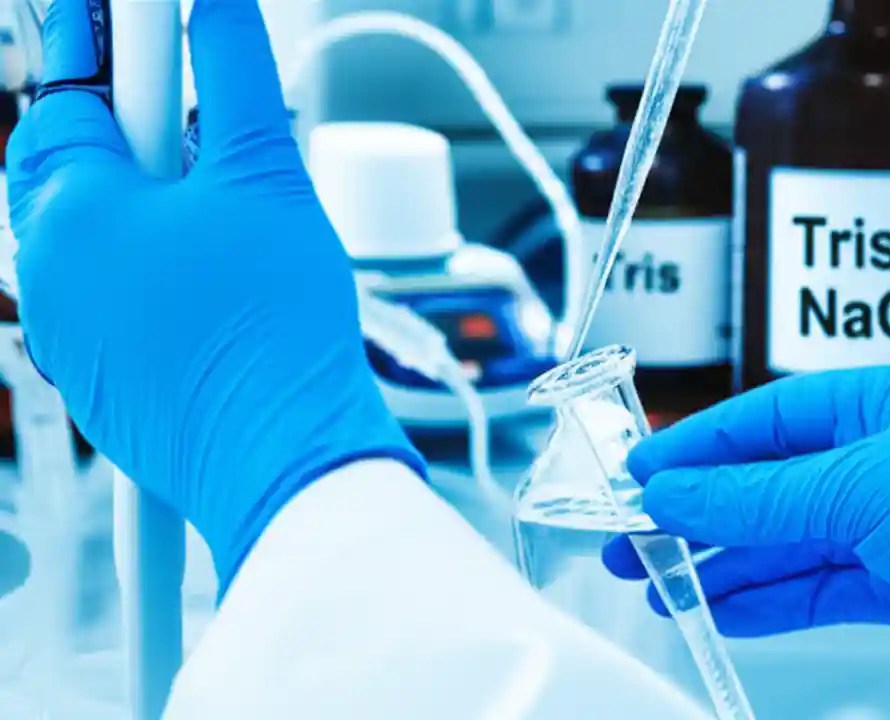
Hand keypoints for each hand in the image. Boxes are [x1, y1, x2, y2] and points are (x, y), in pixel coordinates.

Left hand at [8, 0, 423, 588]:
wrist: (284, 449)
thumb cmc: (272, 326)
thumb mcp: (266, 175)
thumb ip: (233, 73)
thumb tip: (216, 9)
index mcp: (70, 205)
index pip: (67, 90)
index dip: (96, 41)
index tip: (117, 14)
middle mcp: (47, 268)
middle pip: (66, 161)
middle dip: (117, 128)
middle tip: (178, 115)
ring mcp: (64, 329)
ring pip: (88, 231)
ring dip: (134, 201)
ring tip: (210, 208)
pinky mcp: (96, 374)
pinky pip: (104, 295)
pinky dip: (141, 268)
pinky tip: (207, 276)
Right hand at [603, 366, 889, 689]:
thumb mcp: (864, 488)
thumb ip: (763, 495)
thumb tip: (680, 490)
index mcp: (880, 402)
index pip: (766, 418)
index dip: (698, 446)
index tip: (640, 473)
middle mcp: (881, 458)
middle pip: (765, 483)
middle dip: (697, 513)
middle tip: (631, 537)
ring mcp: (888, 522)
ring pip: (782, 541)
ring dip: (720, 564)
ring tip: (656, 583)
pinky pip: (813, 588)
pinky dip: (765, 601)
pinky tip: (717, 610)